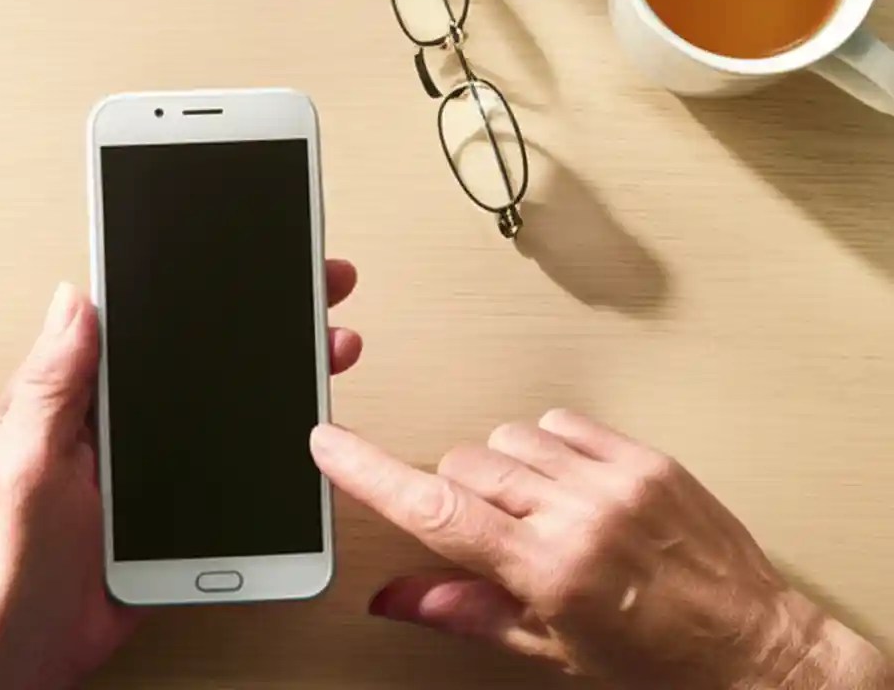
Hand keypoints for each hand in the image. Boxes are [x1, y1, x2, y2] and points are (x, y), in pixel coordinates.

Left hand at [0, 260, 362, 689]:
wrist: (25, 654)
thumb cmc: (7, 570)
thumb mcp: (25, 465)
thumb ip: (52, 385)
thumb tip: (74, 301)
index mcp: (69, 402)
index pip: (133, 325)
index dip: (187, 289)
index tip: (238, 258)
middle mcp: (107, 425)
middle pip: (189, 359)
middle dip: (253, 325)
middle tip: (312, 299)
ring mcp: (140, 465)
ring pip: (215, 406)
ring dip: (270, 380)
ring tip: (324, 352)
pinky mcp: (166, 507)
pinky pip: (221, 462)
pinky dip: (262, 442)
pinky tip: (300, 429)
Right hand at [312, 410, 891, 689]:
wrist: (757, 652)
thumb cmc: (660, 667)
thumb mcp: (552, 651)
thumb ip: (464, 611)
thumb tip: (395, 599)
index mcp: (550, 571)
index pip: (436, 511)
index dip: (371, 474)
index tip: (331, 445)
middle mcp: (581, 515)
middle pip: (465, 465)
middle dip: (453, 495)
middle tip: (484, 535)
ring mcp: (617, 480)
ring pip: (508, 438)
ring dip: (500, 470)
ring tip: (533, 513)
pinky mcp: (646, 458)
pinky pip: (561, 423)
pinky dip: (546, 448)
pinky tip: (565, 486)